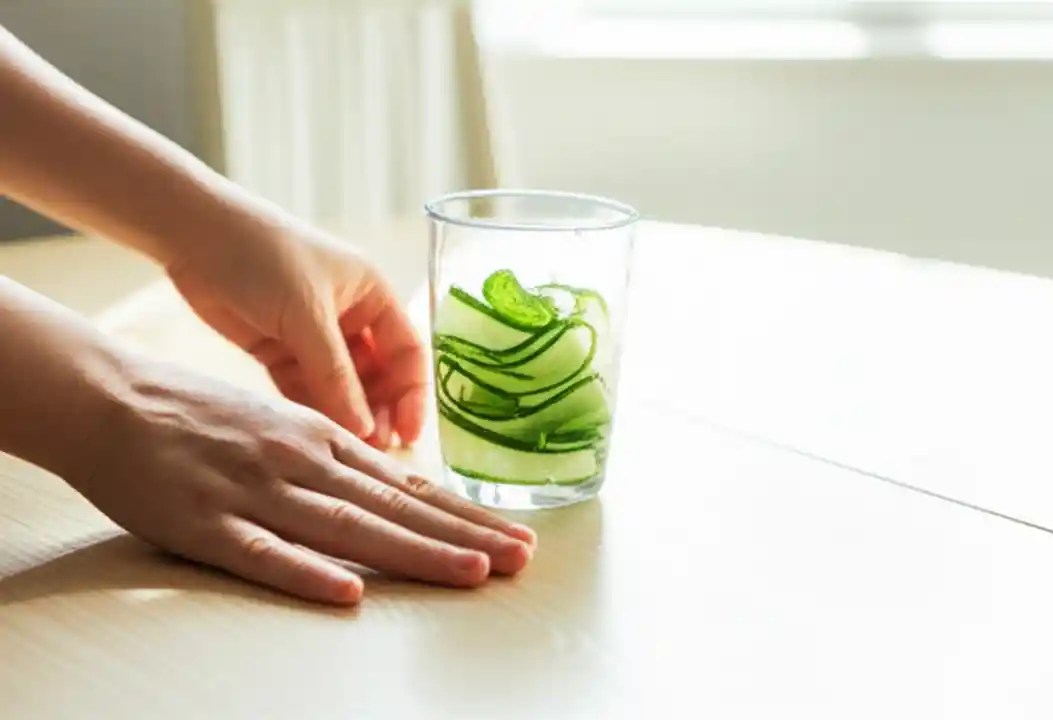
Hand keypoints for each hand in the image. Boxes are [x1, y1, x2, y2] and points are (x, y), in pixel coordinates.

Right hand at [71, 362, 535, 604]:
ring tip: (471, 573)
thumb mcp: (284, 422)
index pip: (409, 486)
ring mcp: (256, 492)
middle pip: (397, 507)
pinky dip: (305, 572)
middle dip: (464, 536)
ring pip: (348, 528)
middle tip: (522, 560)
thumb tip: (396, 485)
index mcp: (323, 440)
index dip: (464, 515)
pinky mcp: (204, 523)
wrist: (111, 396)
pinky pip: (261, 553)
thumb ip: (337, 457)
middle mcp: (303, 462)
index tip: (513, 538)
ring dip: (415, 552)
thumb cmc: (201, 414)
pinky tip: (345, 593)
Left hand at [167, 223, 423, 448]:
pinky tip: (316, 435)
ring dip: (346, 416)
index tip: (409, 435)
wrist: (194, 235)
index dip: (413, 395)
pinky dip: (312, 410)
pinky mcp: (279, 350)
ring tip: (347, 451)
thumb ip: (336, 375)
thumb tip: (367, 430)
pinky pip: (305, 389)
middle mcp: (350, 318)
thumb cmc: (264, 258)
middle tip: (374, 451)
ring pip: (341, 387)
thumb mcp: (306, 315)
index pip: (407, 352)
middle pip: (378, 376)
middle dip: (379, 412)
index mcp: (373, 295)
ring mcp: (314, 335)